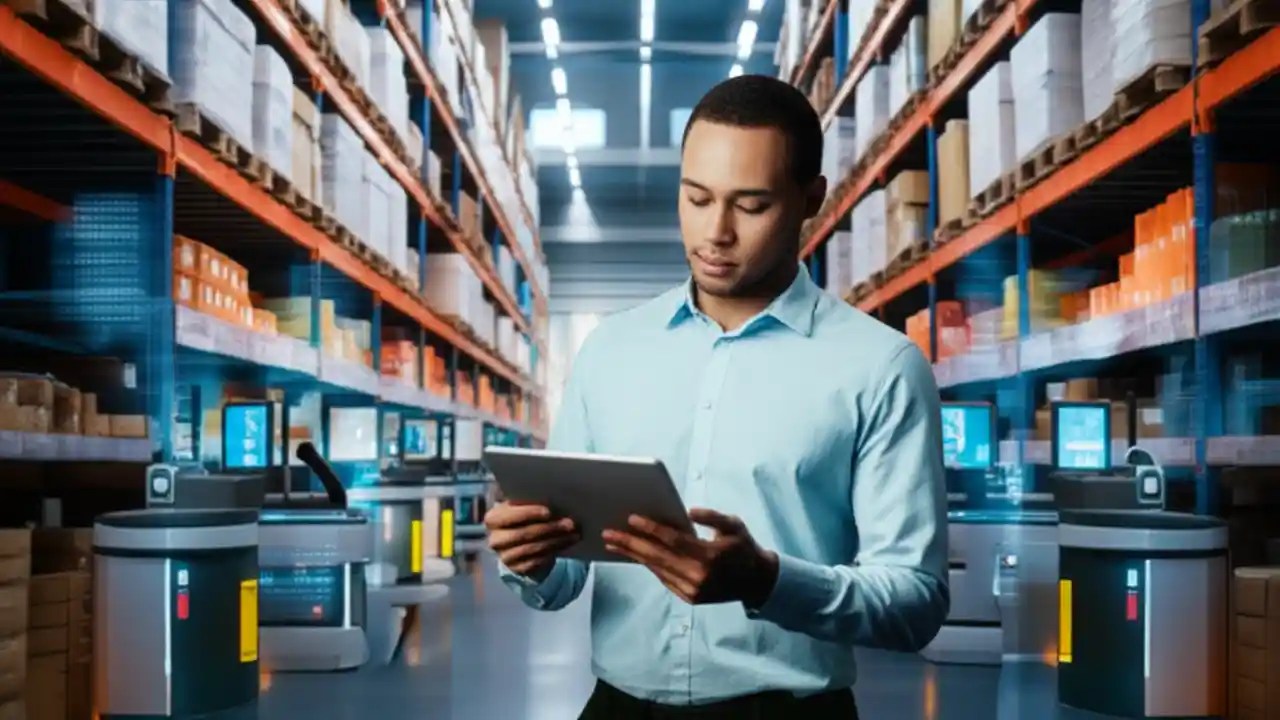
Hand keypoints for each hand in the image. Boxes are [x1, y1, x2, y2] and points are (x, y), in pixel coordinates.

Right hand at [484, 502, 578, 580]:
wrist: (523, 542)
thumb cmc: (525, 517)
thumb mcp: (523, 507)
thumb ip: (530, 502)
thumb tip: (554, 497)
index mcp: (493, 519)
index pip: (509, 515)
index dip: (529, 513)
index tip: (548, 511)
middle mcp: (495, 539)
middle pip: (523, 534)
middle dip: (548, 528)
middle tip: (570, 523)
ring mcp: (505, 556)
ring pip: (532, 549)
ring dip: (556, 540)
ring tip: (573, 534)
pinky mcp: (517, 569)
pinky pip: (537, 561)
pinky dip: (554, 552)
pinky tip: (566, 544)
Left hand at [602, 508, 778, 606]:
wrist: (756, 581)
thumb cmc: (744, 547)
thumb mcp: (734, 525)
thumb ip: (713, 517)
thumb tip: (689, 512)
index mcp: (709, 556)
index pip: (673, 540)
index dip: (651, 529)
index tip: (631, 518)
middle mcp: (698, 576)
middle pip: (657, 557)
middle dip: (630, 544)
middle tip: (608, 533)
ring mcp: (693, 590)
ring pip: (657, 569)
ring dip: (633, 556)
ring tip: (613, 543)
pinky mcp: (690, 598)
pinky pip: (664, 579)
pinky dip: (648, 566)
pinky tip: (635, 555)